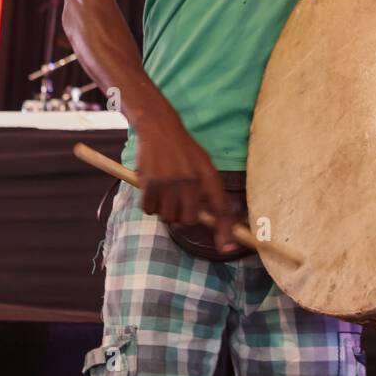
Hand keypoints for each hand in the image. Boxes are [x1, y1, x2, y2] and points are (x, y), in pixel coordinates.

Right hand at [134, 119, 235, 253]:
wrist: (160, 127)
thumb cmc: (183, 149)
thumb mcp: (203, 164)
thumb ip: (207, 190)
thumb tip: (212, 221)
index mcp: (209, 176)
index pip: (221, 209)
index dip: (225, 231)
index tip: (226, 248)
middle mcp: (191, 181)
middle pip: (189, 220)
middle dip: (183, 218)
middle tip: (178, 205)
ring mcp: (170, 183)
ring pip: (168, 217)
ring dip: (165, 211)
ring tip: (165, 194)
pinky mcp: (150, 183)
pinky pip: (149, 210)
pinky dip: (149, 205)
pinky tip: (152, 190)